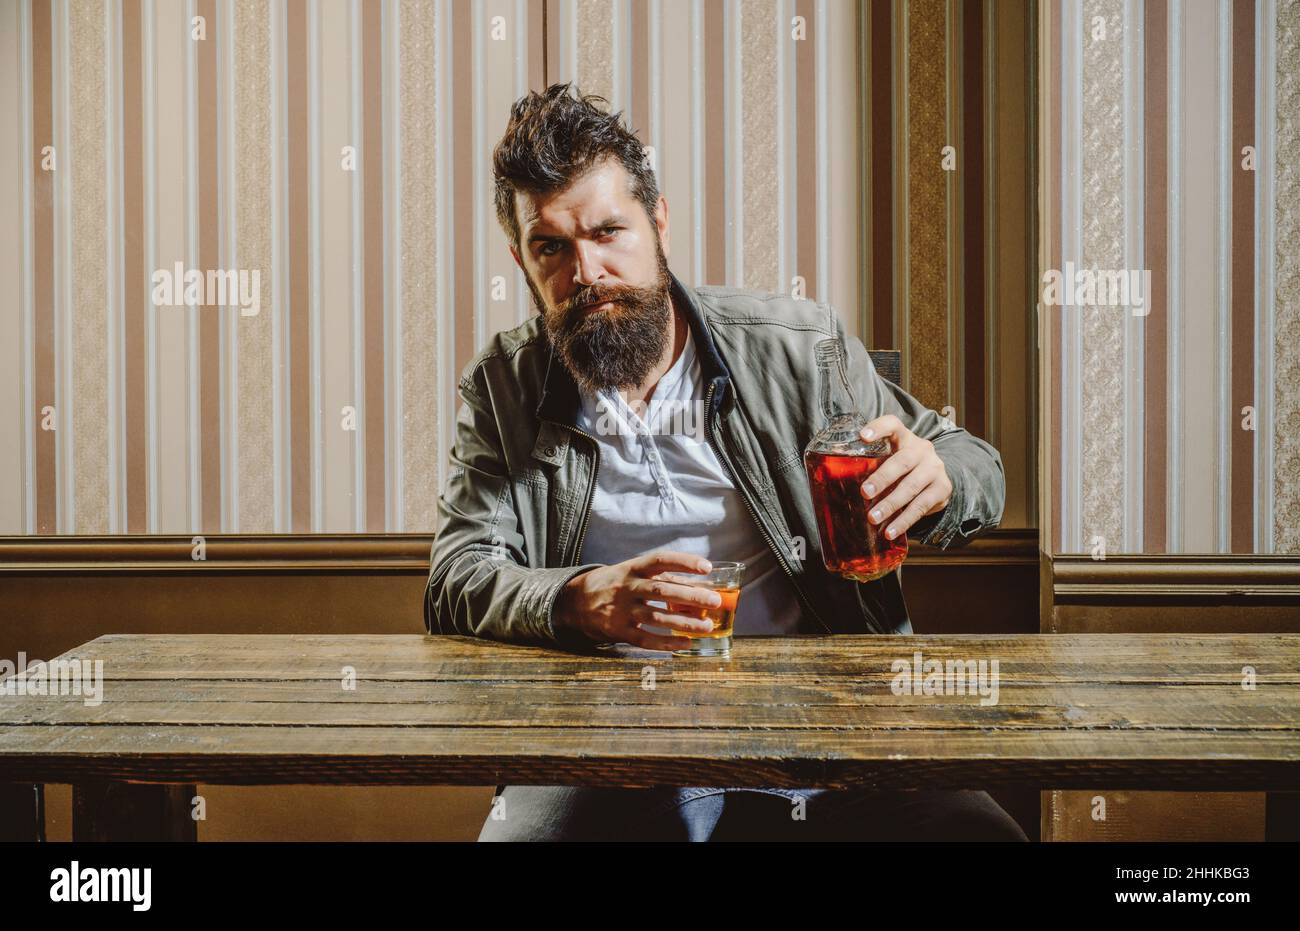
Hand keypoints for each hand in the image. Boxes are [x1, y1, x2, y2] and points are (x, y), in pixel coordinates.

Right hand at [553, 551, 721, 650]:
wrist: (576, 600)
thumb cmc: (615, 584)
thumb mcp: (631, 572)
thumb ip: (660, 578)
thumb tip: (698, 585)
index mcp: (632, 568)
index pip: (660, 560)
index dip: (684, 562)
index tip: (707, 567)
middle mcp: (626, 587)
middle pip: (661, 591)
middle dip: (690, 596)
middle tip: (715, 601)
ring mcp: (621, 610)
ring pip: (656, 618)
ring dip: (684, 623)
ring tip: (707, 627)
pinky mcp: (618, 631)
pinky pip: (645, 639)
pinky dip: (666, 643)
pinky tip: (685, 643)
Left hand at [858, 414, 951, 541]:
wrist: (938, 479)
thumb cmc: (903, 468)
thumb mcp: (891, 458)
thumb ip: (872, 463)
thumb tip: (833, 482)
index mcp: (904, 437)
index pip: (892, 424)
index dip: (878, 428)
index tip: (862, 437)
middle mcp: (921, 449)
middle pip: (901, 461)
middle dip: (882, 478)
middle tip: (865, 493)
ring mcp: (934, 468)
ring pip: (912, 486)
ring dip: (891, 504)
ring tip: (873, 518)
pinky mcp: (942, 489)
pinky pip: (921, 506)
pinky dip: (905, 520)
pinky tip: (891, 531)